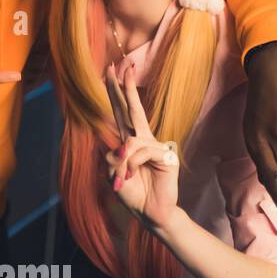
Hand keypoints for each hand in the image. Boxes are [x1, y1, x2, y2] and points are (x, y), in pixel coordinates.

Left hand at [103, 64, 180, 229]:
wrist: (149, 213)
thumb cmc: (132, 193)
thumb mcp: (113, 174)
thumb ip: (112, 158)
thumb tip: (120, 147)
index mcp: (128, 141)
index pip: (120, 111)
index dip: (116, 92)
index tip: (111, 70)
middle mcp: (142, 139)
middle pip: (131, 108)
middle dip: (125, 86)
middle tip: (119, 64)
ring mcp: (156, 146)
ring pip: (130, 141)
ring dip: (123, 161)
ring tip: (124, 178)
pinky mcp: (166, 156)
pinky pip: (141, 152)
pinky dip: (132, 165)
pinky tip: (134, 175)